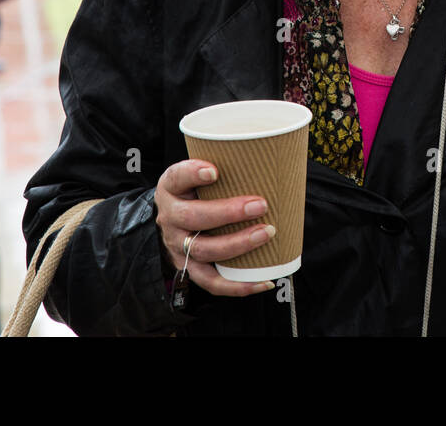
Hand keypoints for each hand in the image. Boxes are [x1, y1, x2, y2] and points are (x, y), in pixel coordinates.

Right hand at [156, 160, 277, 296]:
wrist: (173, 220)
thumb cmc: (196, 191)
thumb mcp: (197, 174)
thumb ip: (224, 167)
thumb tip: (275, 159)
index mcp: (171, 188)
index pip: (176, 177)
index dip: (193, 173)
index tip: (214, 171)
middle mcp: (170, 217)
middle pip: (193, 217)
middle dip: (228, 212)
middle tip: (260, 205)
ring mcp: (178, 245)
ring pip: (203, 250)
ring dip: (237, 244)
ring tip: (266, 233)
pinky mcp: (190, 267)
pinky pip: (212, 281)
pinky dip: (238, 285)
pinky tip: (263, 281)